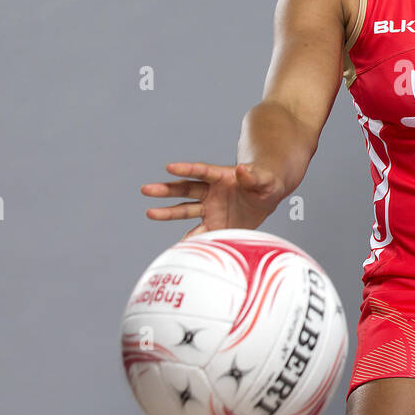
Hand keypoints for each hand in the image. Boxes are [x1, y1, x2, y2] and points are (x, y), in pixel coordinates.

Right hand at [141, 162, 285, 240]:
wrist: (268, 198)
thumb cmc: (267, 184)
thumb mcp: (266, 180)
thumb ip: (254, 177)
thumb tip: (242, 170)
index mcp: (222, 177)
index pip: (201, 171)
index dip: (186, 169)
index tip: (169, 167)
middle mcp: (211, 192)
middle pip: (185, 189)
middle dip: (166, 190)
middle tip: (146, 189)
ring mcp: (210, 209)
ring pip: (185, 209)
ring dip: (167, 212)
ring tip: (149, 213)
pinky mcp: (214, 224)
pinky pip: (199, 233)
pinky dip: (189, 240)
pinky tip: (178, 247)